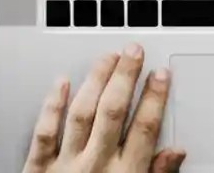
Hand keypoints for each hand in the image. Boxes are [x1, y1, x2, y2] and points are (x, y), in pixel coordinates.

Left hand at [24, 43, 185, 172]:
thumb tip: (176, 153)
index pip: (144, 128)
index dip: (155, 97)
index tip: (161, 74)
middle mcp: (95, 167)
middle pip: (114, 111)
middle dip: (126, 77)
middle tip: (134, 51)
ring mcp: (65, 166)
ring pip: (82, 113)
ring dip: (96, 81)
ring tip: (107, 58)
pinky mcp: (38, 170)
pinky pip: (44, 133)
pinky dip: (52, 105)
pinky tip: (60, 82)